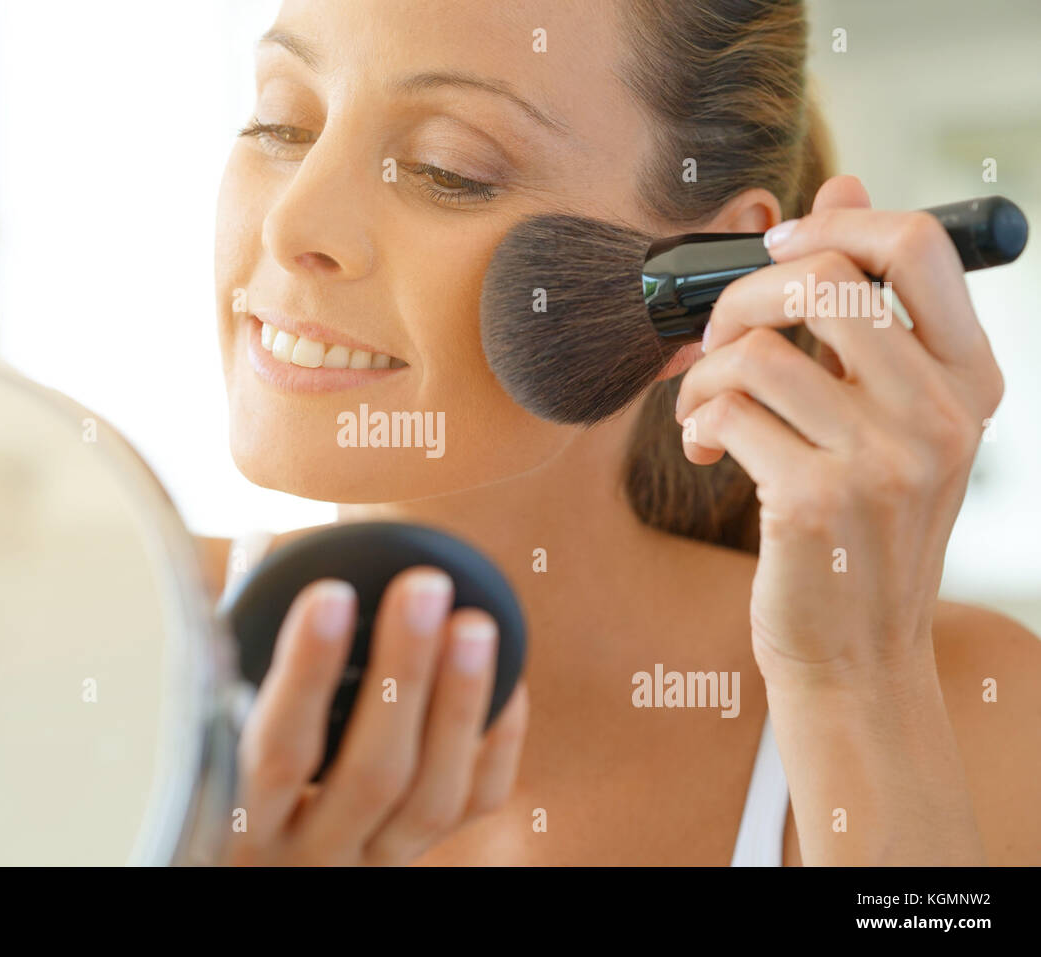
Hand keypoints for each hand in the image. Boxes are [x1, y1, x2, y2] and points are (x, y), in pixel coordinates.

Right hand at [226, 567, 527, 864]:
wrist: (255, 865)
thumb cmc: (218, 760)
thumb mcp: (207, 721)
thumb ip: (231, 651)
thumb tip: (263, 541)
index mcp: (234, 823)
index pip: (275, 754)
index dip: (305, 675)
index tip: (331, 593)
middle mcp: (303, 857)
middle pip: (371, 775)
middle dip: (403, 676)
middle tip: (424, 586)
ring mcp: (367, 864)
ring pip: (431, 801)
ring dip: (459, 706)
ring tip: (474, 623)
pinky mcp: (414, 865)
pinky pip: (470, 812)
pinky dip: (496, 747)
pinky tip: (507, 684)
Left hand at [673, 176, 1003, 690]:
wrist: (855, 651)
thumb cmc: (864, 528)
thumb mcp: (893, 416)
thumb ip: (872, 307)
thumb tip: (843, 181)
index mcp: (970, 381)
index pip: (918, 245)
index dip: (835, 220)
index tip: (780, 245)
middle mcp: (940, 416)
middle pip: (822, 280)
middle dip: (742, 298)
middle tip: (722, 340)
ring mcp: (882, 461)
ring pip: (756, 348)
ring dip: (704, 372)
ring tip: (706, 409)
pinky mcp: (813, 501)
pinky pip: (726, 406)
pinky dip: (696, 417)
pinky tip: (709, 446)